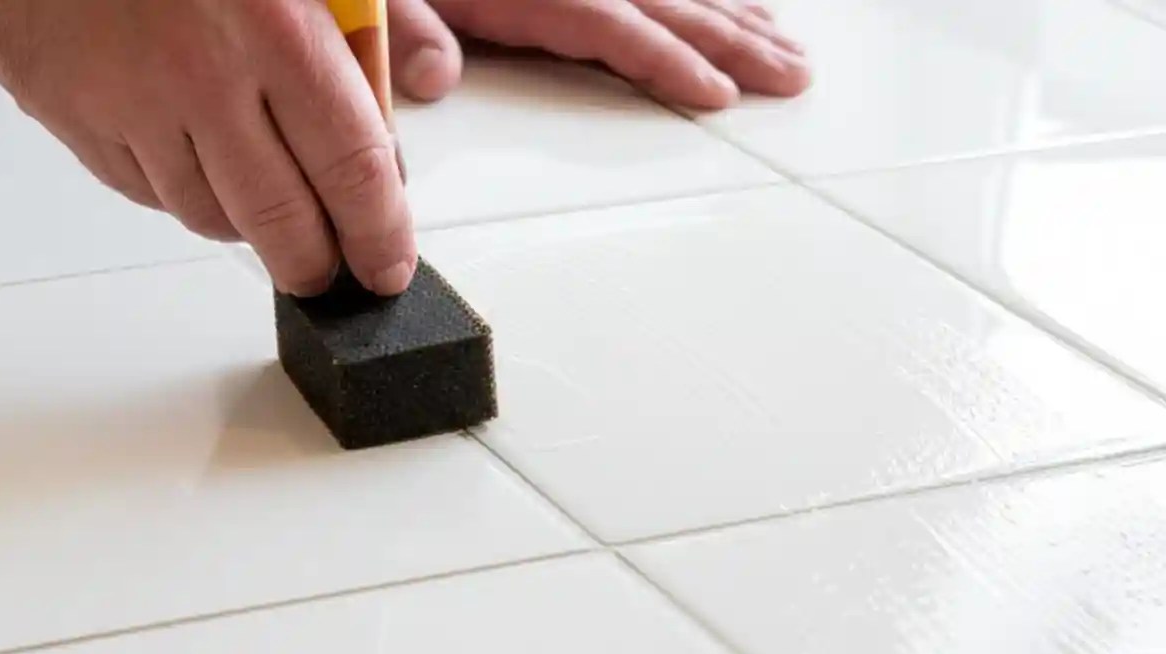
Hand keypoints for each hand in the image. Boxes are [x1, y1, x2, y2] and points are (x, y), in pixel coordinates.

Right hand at [0, 0, 415, 296]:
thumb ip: (384, 15)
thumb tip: (431, 74)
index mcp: (273, 26)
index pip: (351, 168)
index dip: (379, 235)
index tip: (388, 266)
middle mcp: (198, 76)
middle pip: (277, 219)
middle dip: (314, 263)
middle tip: (330, 270)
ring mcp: (125, 100)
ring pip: (204, 215)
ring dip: (247, 226)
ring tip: (266, 207)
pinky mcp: (66, 110)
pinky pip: (139, 189)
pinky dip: (178, 192)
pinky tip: (197, 162)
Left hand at [387, 0, 809, 106]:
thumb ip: (409, 29)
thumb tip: (435, 76)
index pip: (612, 28)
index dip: (667, 61)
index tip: (718, 95)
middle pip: (668, 5)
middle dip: (735, 42)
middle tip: (794, 76)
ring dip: (737, 19)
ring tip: (789, 49)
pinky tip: (741, 6)